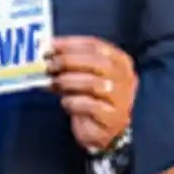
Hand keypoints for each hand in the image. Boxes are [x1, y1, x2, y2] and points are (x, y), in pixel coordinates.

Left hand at [47, 36, 137, 151]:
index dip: (70, 44)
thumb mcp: (84, 74)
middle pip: (97, 63)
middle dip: (69, 61)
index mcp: (120, 61)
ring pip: (94, 84)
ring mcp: (122, 99)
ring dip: (68, 82)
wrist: (101, 129)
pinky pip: (90, 106)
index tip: (50, 45)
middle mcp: (125, 78)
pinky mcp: (113, 118)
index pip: (95, 45)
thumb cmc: (91, 97)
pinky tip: (66, 102)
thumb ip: (71, 61)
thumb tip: (48, 51)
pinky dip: (74, 102)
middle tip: (50, 65)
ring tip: (54, 84)